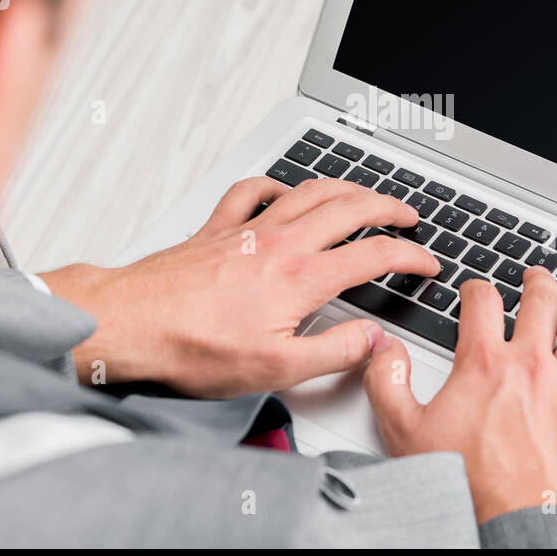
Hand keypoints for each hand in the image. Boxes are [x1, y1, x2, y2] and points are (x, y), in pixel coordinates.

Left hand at [42, 177, 439, 397]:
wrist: (131, 323)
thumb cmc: (191, 347)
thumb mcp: (275, 370)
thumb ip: (333, 352)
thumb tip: (371, 340)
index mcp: (301, 278)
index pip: (373, 254)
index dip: (410, 257)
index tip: (425, 264)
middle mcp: (280, 243)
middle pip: (351, 206)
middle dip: (389, 205)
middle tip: (409, 215)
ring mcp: (248, 229)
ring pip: (310, 189)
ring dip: (346, 187)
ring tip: (365, 195)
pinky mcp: (217, 228)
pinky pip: (253, 189)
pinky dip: (277, 185)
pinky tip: (283, 191)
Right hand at [364, 267, 556, 522]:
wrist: (521, 527)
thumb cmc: (469, 487)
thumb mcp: (405, 433)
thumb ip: (388, 382)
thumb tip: (384, 350)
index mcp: (485, 364)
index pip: (482, 301)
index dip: (476, 288)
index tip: (475, 292)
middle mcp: (532, 365)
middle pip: (541, 299)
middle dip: (537, 281)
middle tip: (535, 279)